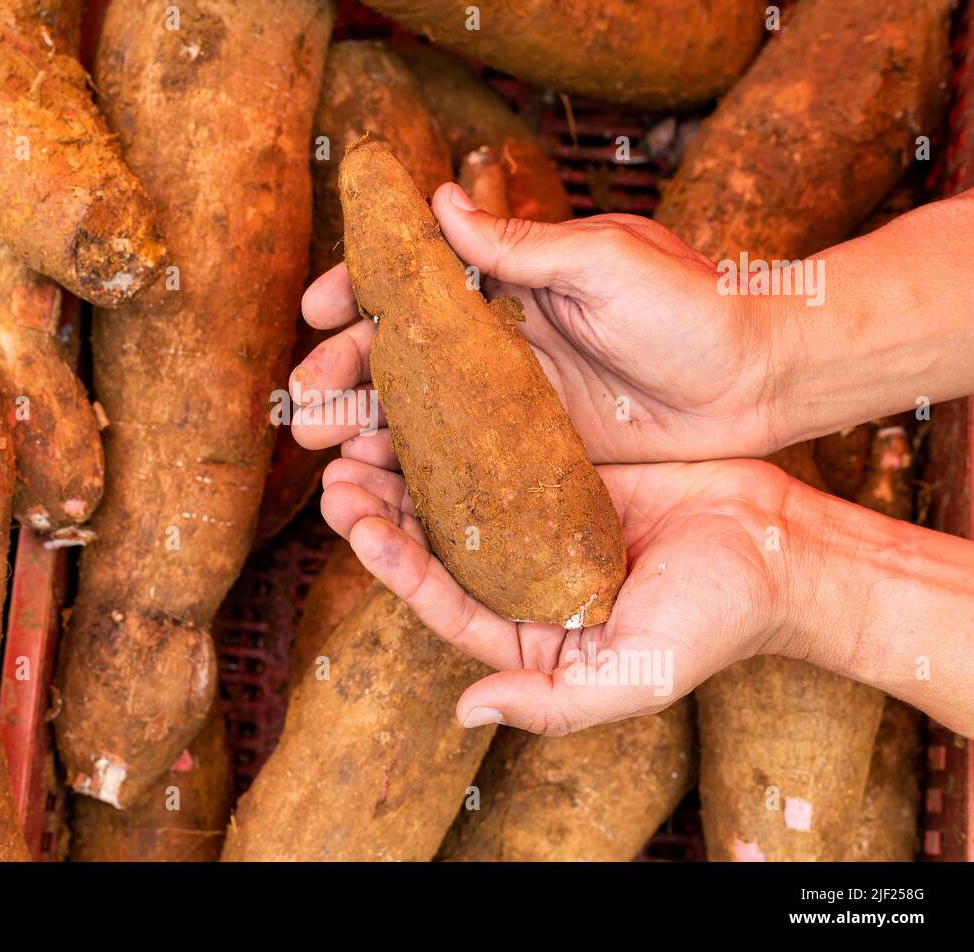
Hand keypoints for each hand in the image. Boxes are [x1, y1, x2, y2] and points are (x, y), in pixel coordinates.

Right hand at [290, 182, 783, 465]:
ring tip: (320, 448)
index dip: (360, 293)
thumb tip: (440, 200)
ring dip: (364, 425)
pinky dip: (415, 468)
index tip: (317, 311)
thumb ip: (520, 245)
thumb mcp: (605, 260)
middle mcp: (501, 334)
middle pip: (402, 353)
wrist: (758, 378)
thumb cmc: (692, 302)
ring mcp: (513, 394)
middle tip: (301, 404)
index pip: (416, 280)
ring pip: (419, 410)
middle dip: (343, 374)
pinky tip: (376, 482)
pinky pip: (461, 457)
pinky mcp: (533, 445)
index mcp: (512, 277)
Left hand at [320, 454, 801, 733]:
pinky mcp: (560, 474)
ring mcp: (538, 525)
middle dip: (381, 513)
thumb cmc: (716, 620)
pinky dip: (458, 434)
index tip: (356, 526)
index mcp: (530, 634)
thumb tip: (465, 712)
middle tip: (337, 475)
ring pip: (454, 497)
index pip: (444, 601)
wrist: (781, 548)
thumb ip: (553, 703)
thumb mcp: (636, 674)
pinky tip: (422, 405)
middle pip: (435, 548)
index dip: (395, 566)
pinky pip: (497, 453)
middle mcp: (523, 581)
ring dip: (404, 470)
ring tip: (357, 437)